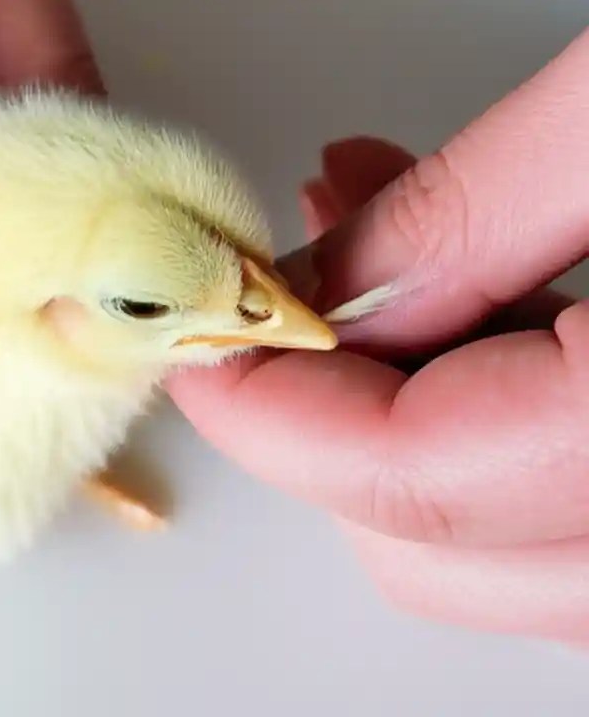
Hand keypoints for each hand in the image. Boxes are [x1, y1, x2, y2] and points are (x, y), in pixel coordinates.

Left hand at [167, 28, 588, 643]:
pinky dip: (495, 411)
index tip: (197, 335)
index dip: (272, 399)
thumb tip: (317, 277)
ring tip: (396, 258)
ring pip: (491, 539)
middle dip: (327, 413)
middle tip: (294, 290)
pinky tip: (489, 299)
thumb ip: (470, 210)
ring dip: (406, 405)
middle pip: (433, 537)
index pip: (412, 472)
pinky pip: (558, 505)